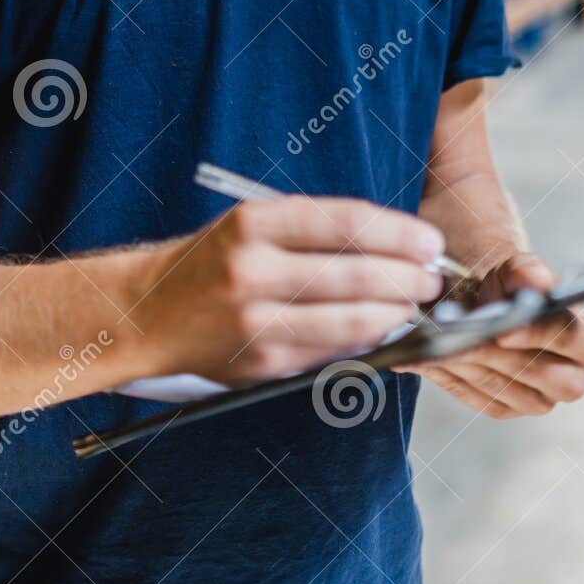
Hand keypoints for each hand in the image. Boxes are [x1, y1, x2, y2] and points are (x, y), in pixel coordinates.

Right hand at [136, 197, 445, 385]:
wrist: (149, 312)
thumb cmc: (213, 262)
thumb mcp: (251, 225)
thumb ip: (313, 232)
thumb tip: (392, 245)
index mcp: (252, 223)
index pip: (345, 222)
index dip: (398, 232)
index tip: (430, 240)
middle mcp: (252, 269)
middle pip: (355, 273)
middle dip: (408, 276)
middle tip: (434, 275)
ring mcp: (256, 321)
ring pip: (350, 319)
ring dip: (396, 313)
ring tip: (416, 304)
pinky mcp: (262, 362)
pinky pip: (330, 351)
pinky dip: (366, 340)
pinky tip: (384, 330)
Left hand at [393, 249, 583, 417]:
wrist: (483, 304)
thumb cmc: (507, 288)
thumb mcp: (515, 270)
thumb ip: (528, 272)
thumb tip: (539, 283)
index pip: (583, 344)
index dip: (545, 337)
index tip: (504, 331)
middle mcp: (571, 378)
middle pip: (542, 375)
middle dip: (497, 355)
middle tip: (459, 338)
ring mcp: (539, 400)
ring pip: (505, 389)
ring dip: (468, 366)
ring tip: (434, 344)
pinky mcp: (506, 409)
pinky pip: (479, 399)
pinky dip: (451, 378)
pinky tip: (427, 358)